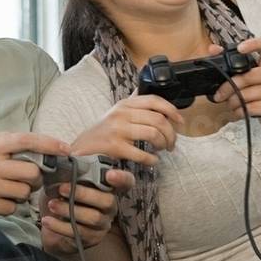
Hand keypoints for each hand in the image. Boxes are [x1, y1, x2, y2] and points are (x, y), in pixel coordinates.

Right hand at [0, 133, 70, 221]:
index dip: (50, 143)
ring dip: (21, 194)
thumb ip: (1, 146)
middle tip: (28, 180)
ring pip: (24, 191)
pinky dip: (9, 207)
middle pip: (31, 171)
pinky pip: (11, 207)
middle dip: (35, 178)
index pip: (26, 140)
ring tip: (7, 192)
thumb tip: (35, 149)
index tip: (65, 149)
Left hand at [38, 166, 132, 255]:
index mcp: (107, 187)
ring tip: (51, 204)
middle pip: (107, 200)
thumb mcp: (63, 179)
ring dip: (69, 210)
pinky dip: (59, 226)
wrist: (50, 222)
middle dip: (83, 193)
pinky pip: (79, 232)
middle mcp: (109, 205)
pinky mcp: (92, 238)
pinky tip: (47, 220)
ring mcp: (102, 223)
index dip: (121, 178)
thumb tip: (70, 156)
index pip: (126, 182)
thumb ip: (70, 168)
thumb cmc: (60, 195)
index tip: (109, 174)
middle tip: (62, 188)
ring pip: (93, 217)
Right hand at [69, 94, 184, 166]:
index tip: (180, 121)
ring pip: (153, 134)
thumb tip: (154, 99)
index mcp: (124, 104)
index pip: (154, 100)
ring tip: (161, 150)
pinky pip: (142, 153)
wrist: (81, 149)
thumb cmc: (102, 133)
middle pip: (158, 119)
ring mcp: (117, 129)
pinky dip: (152, 159)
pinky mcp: (115, 146)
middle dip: (171, 134)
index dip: (171, 110)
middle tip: (171, 144)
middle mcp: (121, 113)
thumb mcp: (117, 113)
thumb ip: (134, 106)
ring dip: (163, 144)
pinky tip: (151, 160)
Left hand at [211, 38, 260, 133]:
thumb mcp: (252, 73)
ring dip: (233, 101)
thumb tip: (213, 49)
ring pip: (247, 94)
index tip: (240, 48)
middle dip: (228, 87)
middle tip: (219, 95)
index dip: (254, 44)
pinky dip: (240, 111)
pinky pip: (251, 108)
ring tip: (231, 103)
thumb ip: (232, 61)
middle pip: (247, 76)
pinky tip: (239, 111)